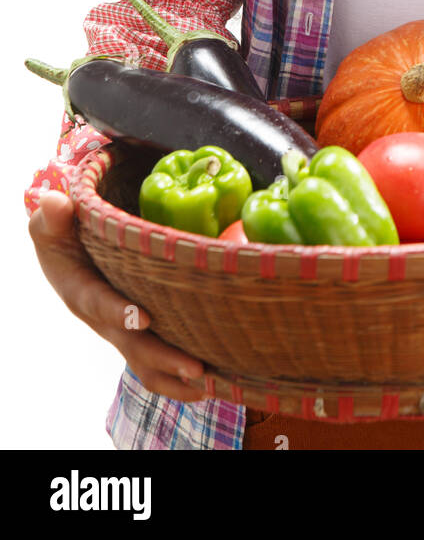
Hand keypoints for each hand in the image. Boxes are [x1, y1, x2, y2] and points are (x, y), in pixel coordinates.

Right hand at [29, 189, 208, 401]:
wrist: (68, 253)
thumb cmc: (63, 234)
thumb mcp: (52, 222)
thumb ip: (53, 215)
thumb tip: (54, 201)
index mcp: (80, 290)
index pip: (98, 303)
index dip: (118, 312)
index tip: (143, 317)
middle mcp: (102, 318)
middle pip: (130, 344)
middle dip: (162, 357)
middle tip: (196, 367)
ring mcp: (120, 331)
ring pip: (144, 363)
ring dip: (175, 377)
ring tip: (210, 383)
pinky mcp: (137, 335)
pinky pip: (153, 365)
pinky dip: (178, 380)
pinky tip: (210, 385)